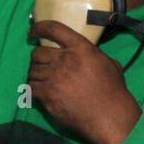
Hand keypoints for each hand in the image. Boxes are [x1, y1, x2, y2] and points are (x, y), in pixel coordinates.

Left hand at [27, 21, 140, 143]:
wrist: (109, 116)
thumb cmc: (112, 90)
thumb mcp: (108, 63)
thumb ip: (91, 54)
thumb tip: (84, 52)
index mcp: (80, 48)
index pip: (54, 29)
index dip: (39, 27)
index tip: (32, 32)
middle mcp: (65, 59)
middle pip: (37, 53)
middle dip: (38, 58)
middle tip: (43, 64)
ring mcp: (54, 78)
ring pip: (32, 71)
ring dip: (35, 75)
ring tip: (42, 79)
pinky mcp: (47, 95)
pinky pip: (31, 87)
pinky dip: (34, 89)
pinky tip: (39, 91)